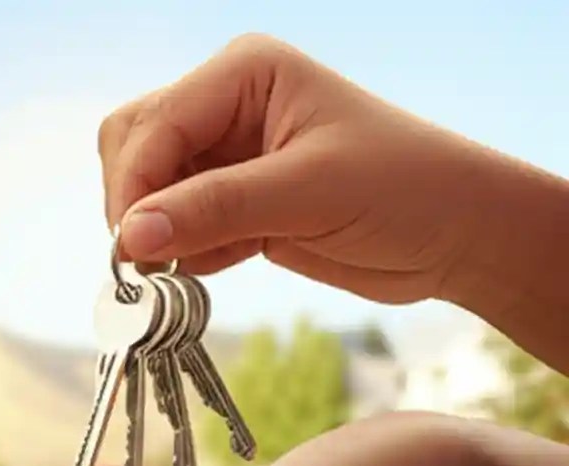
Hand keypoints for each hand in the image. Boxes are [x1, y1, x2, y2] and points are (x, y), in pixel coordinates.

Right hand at [102, 34, 568, 370]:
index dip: (134, 185)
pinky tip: (221, 264)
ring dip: (155, 233)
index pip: (153, 125)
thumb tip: (130, 236)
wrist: (458, 236)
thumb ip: (214, 209)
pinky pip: (176, 227)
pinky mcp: (232, 201)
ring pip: (147, 191)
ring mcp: (226, 155)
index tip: (131, 246)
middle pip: (134, 147)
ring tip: (183, 268)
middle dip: (134, 202)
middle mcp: (225, 106)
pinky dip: (182, 253)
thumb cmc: (404, 189)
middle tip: (146, 259)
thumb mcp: (307, 192)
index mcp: (243, 73)